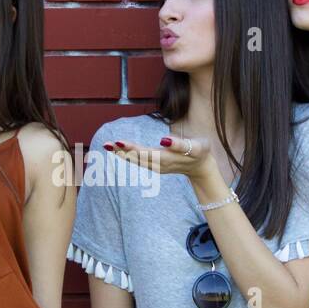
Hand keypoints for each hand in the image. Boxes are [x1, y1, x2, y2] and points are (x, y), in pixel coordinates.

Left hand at [104, 132, 218, 186]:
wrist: (203, 167)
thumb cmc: (200, 152)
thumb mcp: (196, 147)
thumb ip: (180, 144)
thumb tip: (163, 140)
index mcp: (166, 158)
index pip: (145, 152)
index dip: (131, 148)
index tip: (118, 142)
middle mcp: (158, 164)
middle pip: (137, 157)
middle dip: (121, 151)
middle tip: (106, 144)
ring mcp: (156, 166)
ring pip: (135, 160)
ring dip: (121, 154)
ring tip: (107, 146)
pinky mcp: (155, 165)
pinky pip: (138, 161)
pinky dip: (127, 156)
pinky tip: (118, 151)